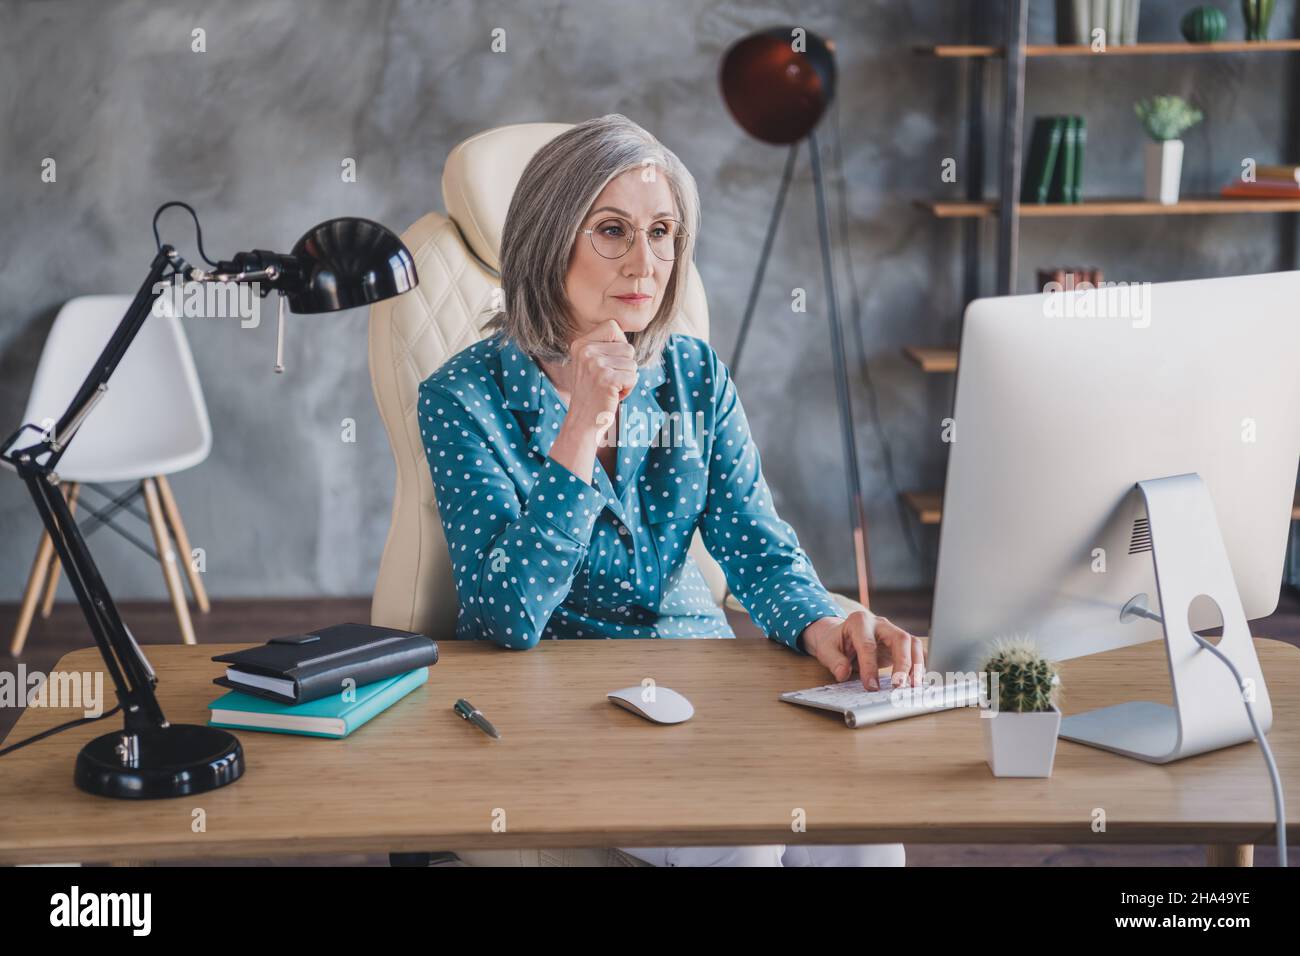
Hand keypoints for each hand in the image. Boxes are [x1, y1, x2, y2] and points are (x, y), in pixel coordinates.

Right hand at [564, 319, 637, 442]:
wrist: (582, 421)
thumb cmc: (593, 392)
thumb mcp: (591, 363)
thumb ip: (604, 346)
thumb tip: (621, 328)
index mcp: (580, 344)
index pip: (613, 326)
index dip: (620, 344)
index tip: (609, 362)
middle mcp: (585, 351)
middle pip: (628, 347)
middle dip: (625, 367)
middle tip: (608, 381)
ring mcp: (595, 364)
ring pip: (632, 364)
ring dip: (627, 379)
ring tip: (609, 389)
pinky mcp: (606, 379)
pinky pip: (633, 377)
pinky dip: (628, 389)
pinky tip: (612, 396)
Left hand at [800, 610, 925, 690]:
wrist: (841, 635)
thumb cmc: (834, 641)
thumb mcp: (826, 649)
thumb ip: (834, 661)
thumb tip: (843, 673)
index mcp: (859, 622)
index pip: (868, 645)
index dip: (870, 667)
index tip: (871, 687)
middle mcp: (880, 623)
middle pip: (900, 639)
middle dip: (903, 664)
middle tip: (899, 686)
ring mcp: (893, 632)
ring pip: (913, 643)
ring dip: (916, 666)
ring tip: (913, 687)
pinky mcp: (901, 643)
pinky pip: (916, 651)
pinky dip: (919, 666)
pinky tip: (917, 682)